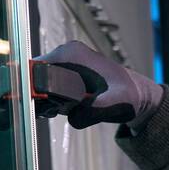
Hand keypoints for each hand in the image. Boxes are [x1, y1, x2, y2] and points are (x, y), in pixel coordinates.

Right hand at [33, 39, 162, 129]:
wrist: (137, 94)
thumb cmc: (128, 97)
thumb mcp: (114, 104)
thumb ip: (93, 111)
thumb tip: (72, 117)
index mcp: (72, 54)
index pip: (35, 69)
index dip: (31, 89)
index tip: (37, 106)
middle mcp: (65, 53)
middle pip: (34, 74)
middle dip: (36, 95)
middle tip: (49, 112)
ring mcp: (65, 61)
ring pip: (39, 81)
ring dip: (43, 99)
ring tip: (56, 112)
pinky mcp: (67, 72)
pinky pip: (47, 85)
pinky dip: (49, 99)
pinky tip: (60, 109)